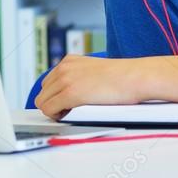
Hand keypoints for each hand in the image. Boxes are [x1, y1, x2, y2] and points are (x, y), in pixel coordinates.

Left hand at [34, 55, 149, 120]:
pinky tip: (71, 114)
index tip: (66, 105)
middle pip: (43, 93)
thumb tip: (69, 94)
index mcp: (69, 61)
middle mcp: (64, 67)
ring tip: (73, 112)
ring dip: (55, 110)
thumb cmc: (121, 78)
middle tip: (70, 110)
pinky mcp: (70, 93)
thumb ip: (78, 77)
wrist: (134, 77)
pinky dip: (56, 116)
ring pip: (42, 102)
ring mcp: (66, 79)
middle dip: (53, 104)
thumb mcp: (93, 71)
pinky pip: (49, 110)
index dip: (56, 97)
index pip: (48, 83)